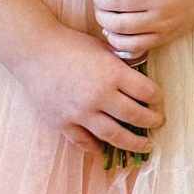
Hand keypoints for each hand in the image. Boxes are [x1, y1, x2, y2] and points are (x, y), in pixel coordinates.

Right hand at [14, 27, 162, 158]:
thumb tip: (141, 81)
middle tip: (158, 124)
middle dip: (151, 122)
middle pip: (135, 116)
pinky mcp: (63, 122)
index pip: (147, 92)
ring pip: (114, 135)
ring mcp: (80, 112)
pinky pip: (84, 141)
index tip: (159, 101)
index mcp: (113, 73)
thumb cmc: (71, 44)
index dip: (157, 98)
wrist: (35, 50)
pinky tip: (105, 149)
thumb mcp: (104, 48)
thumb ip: (122, 66)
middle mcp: (100, 96)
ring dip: (133, 142)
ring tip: (144, 146)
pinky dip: (97, 147)